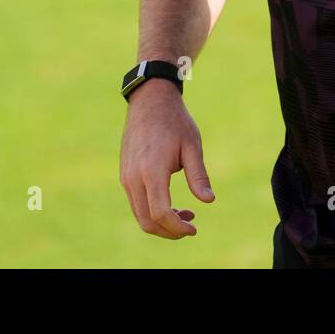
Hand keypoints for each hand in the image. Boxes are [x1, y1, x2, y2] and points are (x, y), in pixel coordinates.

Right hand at [119, 79, 215, 238]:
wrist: (150, 102)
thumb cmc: (175, 122)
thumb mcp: (192, 146)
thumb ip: (199, 175)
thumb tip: (209, 200)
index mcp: (152, 171)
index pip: (160, 212)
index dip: (177, 227)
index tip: (194, 228)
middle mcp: (133, 178)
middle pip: (146, 221)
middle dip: (169, 231)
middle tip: (191, 226)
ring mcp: (126, 177)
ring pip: (139, 214)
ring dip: (161, 222)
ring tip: (186, 214)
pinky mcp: (125, 175)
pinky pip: (136, 203)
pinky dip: (152, 211)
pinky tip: (172, 204)